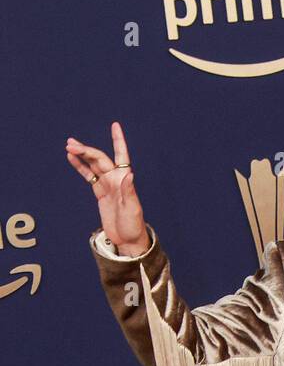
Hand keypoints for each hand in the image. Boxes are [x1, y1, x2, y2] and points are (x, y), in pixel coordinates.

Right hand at [65, 121, 148, 253]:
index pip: (121, 155)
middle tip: (70, 144)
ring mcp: (107, 185)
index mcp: (124, 179)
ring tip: (69, 145)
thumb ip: (128, 191)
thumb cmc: (133, 226)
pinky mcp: (100, 193)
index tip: (115, 125)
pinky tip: (72, 158)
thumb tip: (128, 173)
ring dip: (81, 154)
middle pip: (99, 158)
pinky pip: (89, 176)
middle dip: (85, 150)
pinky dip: (81, 167)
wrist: (128, 240)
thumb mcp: (132, 209)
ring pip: (92, 164)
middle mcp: (116, 179)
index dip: (118, 140)